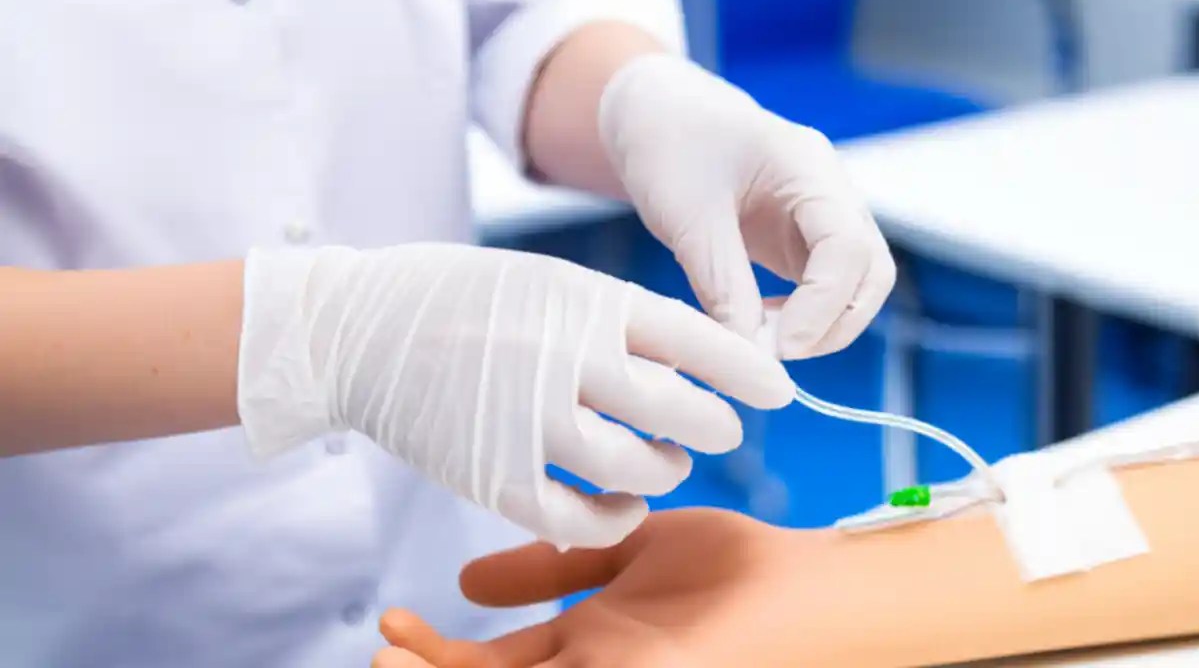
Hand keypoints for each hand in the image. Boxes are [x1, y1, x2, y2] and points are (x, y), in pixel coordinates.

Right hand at [237, 245, 792, 547]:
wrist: (358, 327)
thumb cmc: (460, 297)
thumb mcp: (547, 280)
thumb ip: (613, 317)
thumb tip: (687, 360)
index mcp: (587, 302)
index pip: (697, 338)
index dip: (748, 370)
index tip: (778, 391)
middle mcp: (568, 360)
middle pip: (681, 410)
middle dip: (717, 428)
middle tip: (720, 431)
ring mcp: (531, 420)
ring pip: (638, 468)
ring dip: (666, 472)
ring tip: (665, 466)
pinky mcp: (495, 474)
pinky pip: (578, 518)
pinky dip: (611, 518)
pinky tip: (619, 505)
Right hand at [373, 509, 843, 667]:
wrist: (806, 584)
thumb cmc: (730, 568)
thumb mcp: (624, 551)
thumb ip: (555, 560)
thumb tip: (468, 578)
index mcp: (582, 643)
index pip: (488, 661)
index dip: (434, 651)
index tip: (392, 623)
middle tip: (383, 654)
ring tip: (401, 664)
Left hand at [599, 55, 895, 358]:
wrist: (656, 114)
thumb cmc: (667, 145)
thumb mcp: (686, 217)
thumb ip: (722, 285)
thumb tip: (750, 354)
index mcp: (809, 167)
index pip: (848, 248)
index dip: (822, 307)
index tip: (778, 348)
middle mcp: (831, 191)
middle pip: (871, 272)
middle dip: (833, 324)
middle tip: (773, 355)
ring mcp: (823, 215)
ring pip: (857, 285)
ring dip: (822, 326)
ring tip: (760, 342)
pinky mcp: (804, 238)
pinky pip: (825, 288)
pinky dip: (803, 318)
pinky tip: (758, 326)